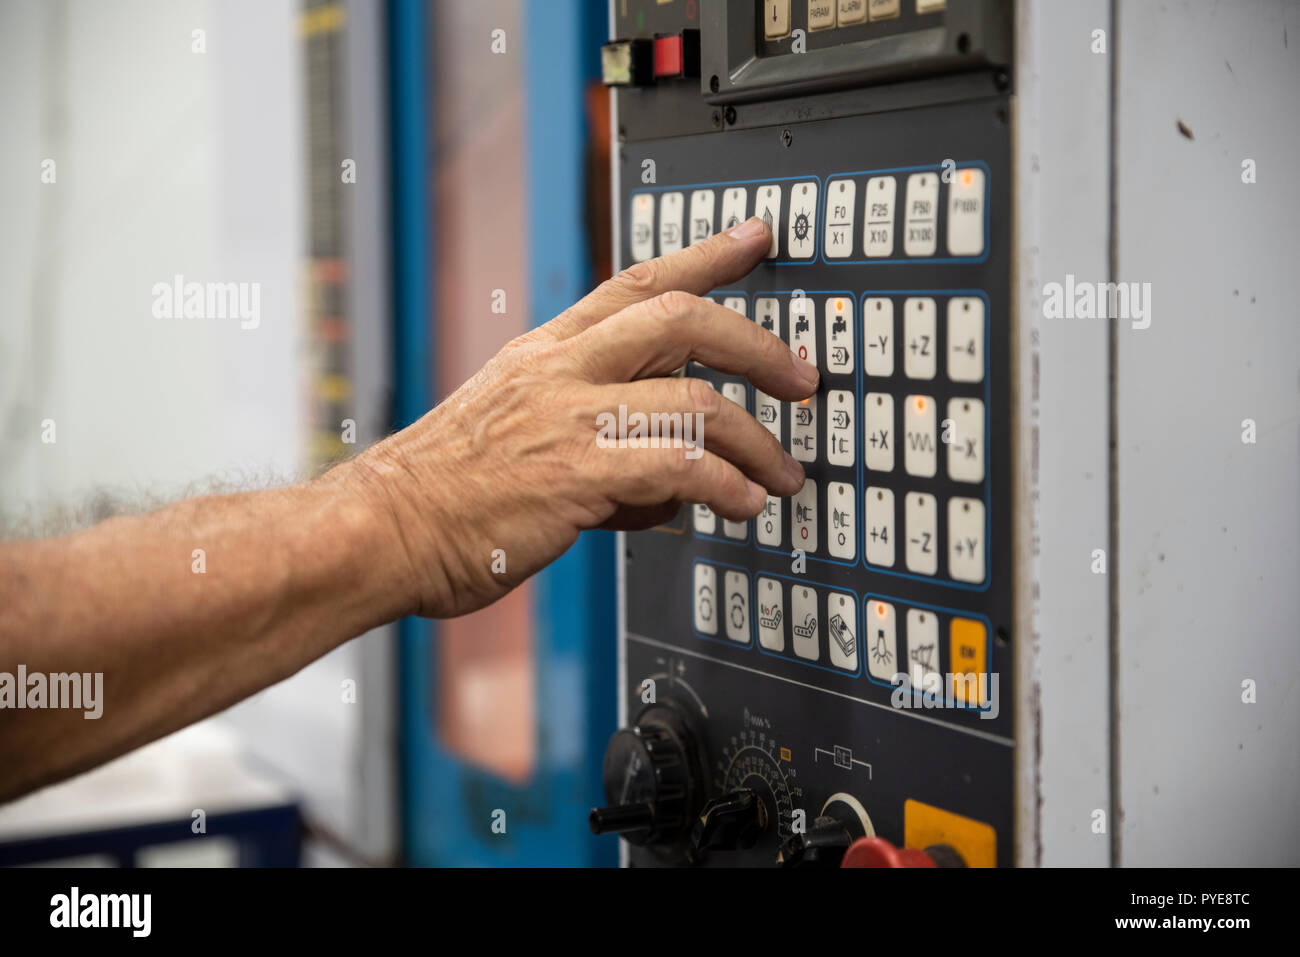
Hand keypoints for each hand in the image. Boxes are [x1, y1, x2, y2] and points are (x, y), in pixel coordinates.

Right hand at [346, 217, 818, 618]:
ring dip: (756, 442)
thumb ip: (598, 438)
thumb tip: (669, 481)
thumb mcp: (518, 434)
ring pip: (694, 401)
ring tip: (782, 477)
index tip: (754, 236)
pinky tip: (740, 506)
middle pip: (681, 320)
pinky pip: (678, 467)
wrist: (384, 529)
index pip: (636, 281)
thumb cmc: (445, 491)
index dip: (704, 255)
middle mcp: (561, 369)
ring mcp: (568, 417)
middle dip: (757, 345)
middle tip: (802, 376)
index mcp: (546, 351)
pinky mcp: (576, 472)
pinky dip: (724, 486)